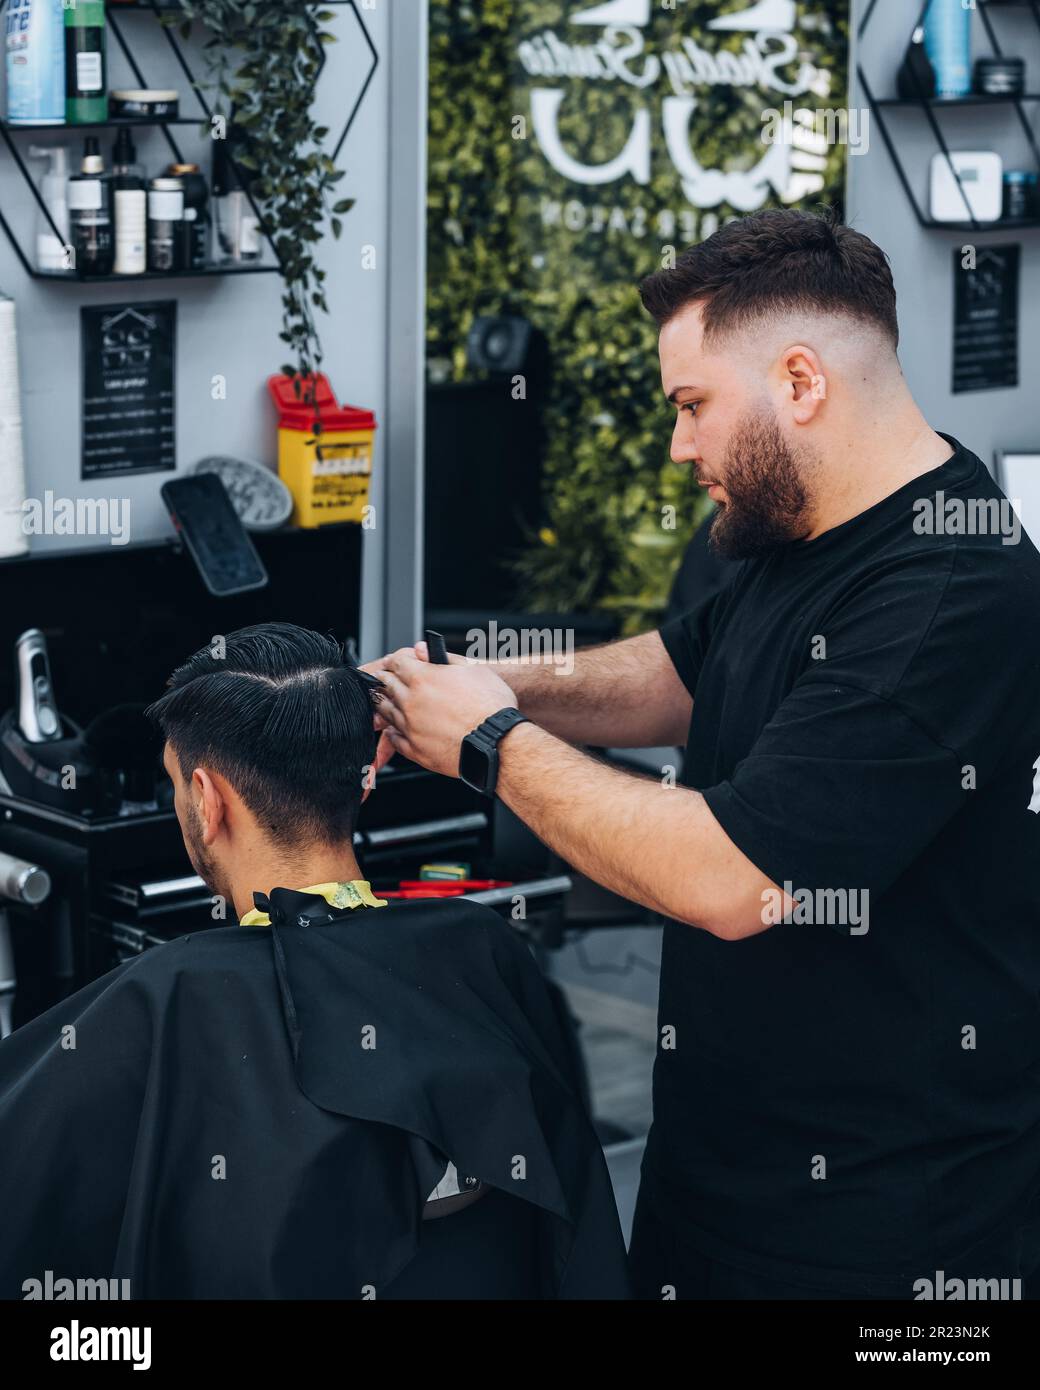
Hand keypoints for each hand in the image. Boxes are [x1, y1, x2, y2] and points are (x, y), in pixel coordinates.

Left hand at [376, 648, 518, 777]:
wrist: (497, 743)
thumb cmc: (491, 707)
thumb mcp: (474, 670)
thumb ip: (445, 657)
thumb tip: (424, 649)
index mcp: (423, 678)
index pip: (396, 662)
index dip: (396, 660)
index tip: (396, 662)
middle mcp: (411, 701)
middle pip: (387, 685)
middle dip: (387, 679)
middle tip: (387, 678)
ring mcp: (410, 726)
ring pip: (386, 711)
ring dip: (386, 703)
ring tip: (389, 701)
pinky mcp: (414, 749)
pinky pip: (394, 738)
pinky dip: (393, 731)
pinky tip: (397, 729)